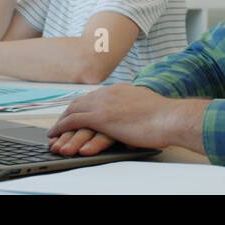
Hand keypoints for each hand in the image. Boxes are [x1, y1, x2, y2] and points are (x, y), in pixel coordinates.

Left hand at [45, 83, 191, 151]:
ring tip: (53, 134)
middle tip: (59, 126)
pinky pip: (74, 121)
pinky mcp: (101, 117)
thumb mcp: (147, 108)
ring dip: (61, 124)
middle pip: (81, 102)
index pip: (94, 97)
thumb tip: (133, 120)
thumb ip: (135, 110)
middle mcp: (110, 93)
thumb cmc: (166, 118)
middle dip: (68, 115)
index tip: (75, 115)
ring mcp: (104, 104)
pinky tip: (55, 135)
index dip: (82, 107)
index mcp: (121, 90)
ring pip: (74, 111)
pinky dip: (61, 127)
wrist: (170, 118)